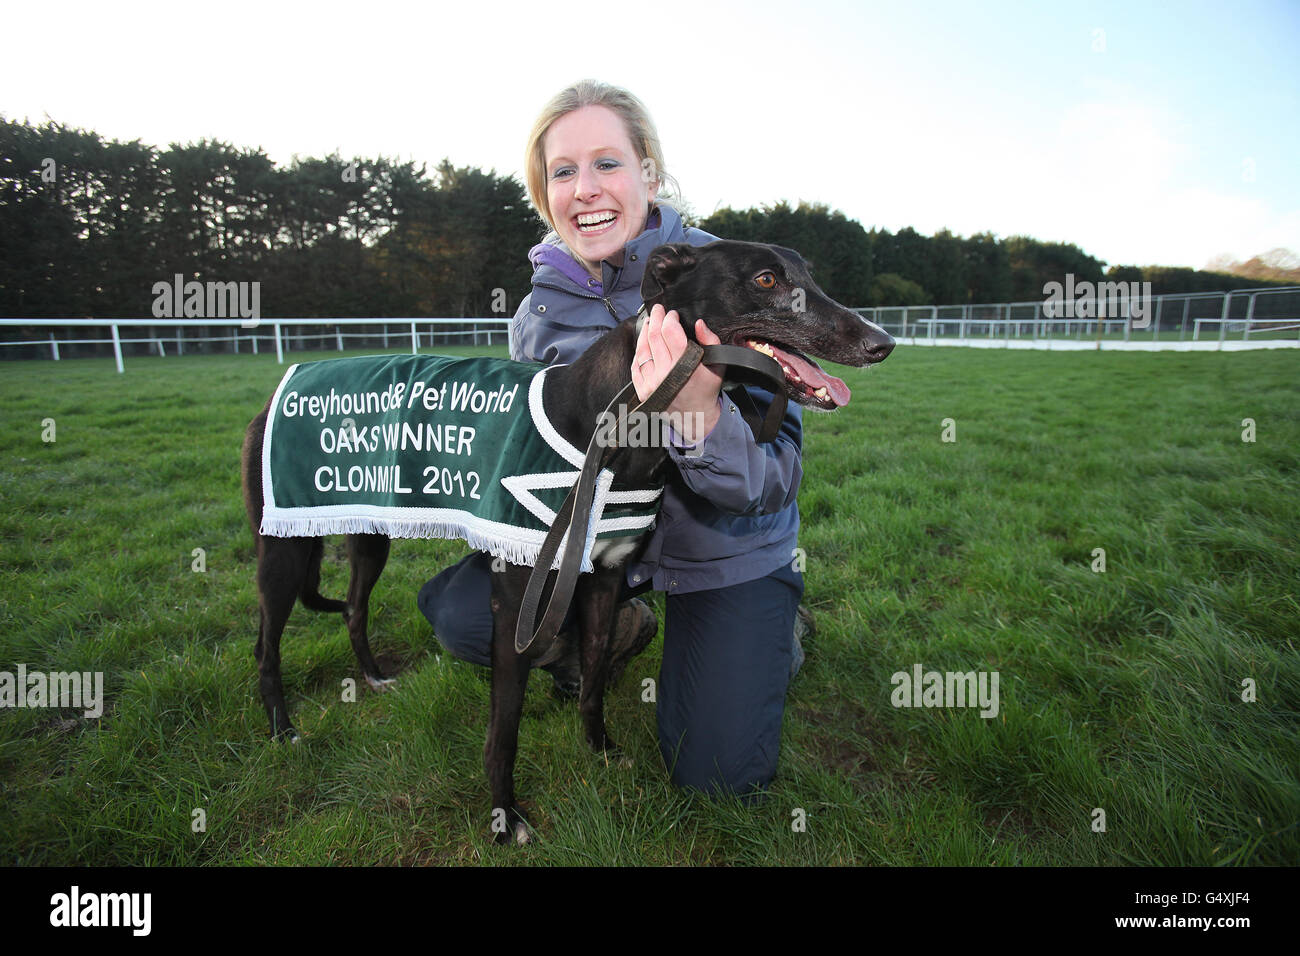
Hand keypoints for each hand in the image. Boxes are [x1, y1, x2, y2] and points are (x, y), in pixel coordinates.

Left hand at [631, 304, 722, 442]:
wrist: (696, 416)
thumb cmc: (707, 389)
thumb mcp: (717, 364)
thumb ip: (711, 341)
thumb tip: (699, 323)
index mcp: (684, 365)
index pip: (670, 332)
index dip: (669, 318)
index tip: (672, 314)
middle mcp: (665, 373)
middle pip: (654, 337)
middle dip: (656, 319)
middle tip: (657, 310)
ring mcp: (651, 383)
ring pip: (642, 349)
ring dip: (644, 333)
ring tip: (649, 323)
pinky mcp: (643, 390)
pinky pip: (635, 365)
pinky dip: (638, 352)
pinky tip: (643, 344)